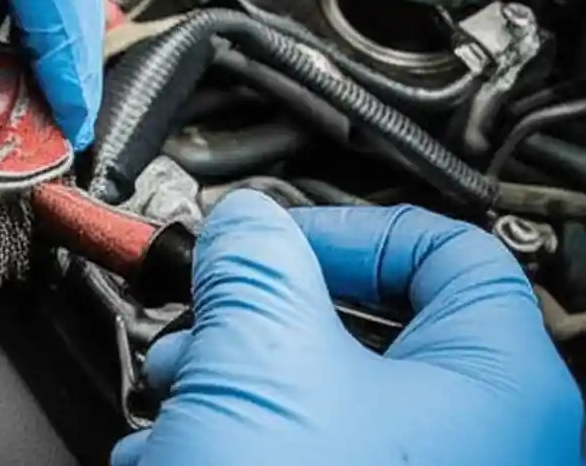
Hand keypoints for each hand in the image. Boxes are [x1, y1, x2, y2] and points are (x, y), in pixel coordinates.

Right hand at [113, 191, 582, 465]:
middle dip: (252, 326)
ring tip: (171, 410)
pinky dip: (234, 452)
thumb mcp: (263, 365)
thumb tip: (244, 228)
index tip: (262, 243)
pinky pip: (301, 464)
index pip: (444, 256)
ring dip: (225, 393)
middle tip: (196, 329)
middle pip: (361, 335)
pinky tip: (175, 462)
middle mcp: (478, 451)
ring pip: (316, 408)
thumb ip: (253, 267)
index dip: (341, 231)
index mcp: (501, 390)